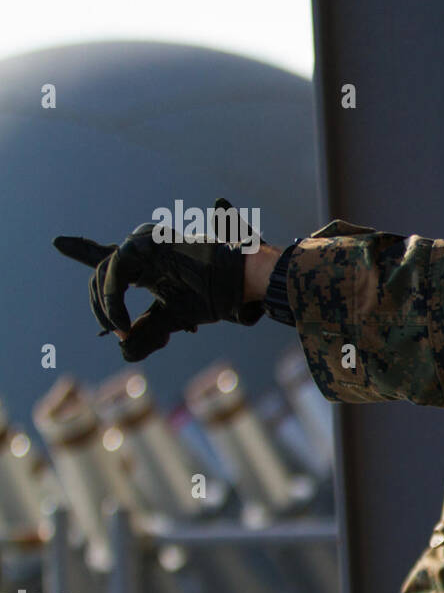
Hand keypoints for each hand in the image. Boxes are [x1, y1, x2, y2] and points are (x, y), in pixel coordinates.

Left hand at [52, 198, 265, 361]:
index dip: (81, 249)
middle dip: (100, 307)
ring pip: (102, 274)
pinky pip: (112, 273)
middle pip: (100, 273)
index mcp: (147, 263)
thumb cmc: (211, 298)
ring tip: (122, 331)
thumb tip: (123, 350)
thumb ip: (146, 330)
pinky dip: (113, 302)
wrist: (236, 283)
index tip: (57, 242)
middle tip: (115, 333)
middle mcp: (141, 249)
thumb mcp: (171, 319)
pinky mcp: (143, 243)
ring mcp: (142, 242)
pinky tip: (123, 321)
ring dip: (106, 309)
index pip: (107, 258)